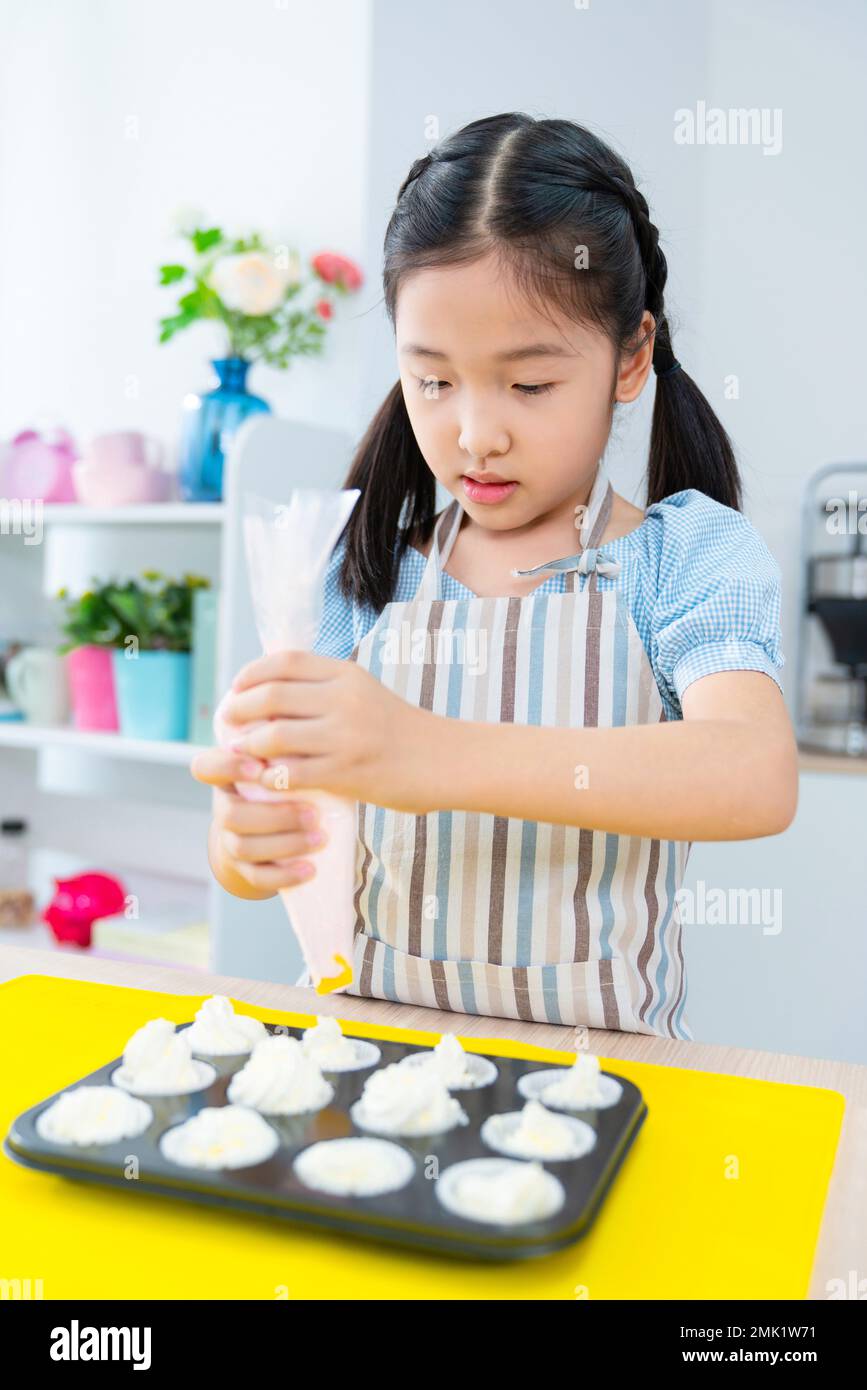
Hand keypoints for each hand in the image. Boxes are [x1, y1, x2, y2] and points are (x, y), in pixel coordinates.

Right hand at [190, 745, 327, 892]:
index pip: (206, 768)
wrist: (273, 826)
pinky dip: (284, 875)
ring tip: (320, 839)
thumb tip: (313, 732)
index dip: (227, 767)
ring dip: (285, 844)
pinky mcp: (244, 868)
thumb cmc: (284, 781)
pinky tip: (309, 869)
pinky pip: (257, 876)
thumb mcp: (280, 762)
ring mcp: (230, 839)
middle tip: (314, 814)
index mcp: (227, 777)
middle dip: (275, 816)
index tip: (260, 768)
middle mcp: (223, 807)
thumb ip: (287, 749)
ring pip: (244, 846)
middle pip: (230, 815)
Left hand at [218, 649, 434, 812]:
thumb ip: (325, 689)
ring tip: (240, 752)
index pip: (284, 661)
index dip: (251, 673)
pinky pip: (292, 772)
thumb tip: (272, 691)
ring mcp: (345, 736)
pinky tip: (265, 779)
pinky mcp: (347, 771)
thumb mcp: (365, 693)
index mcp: (347, 674)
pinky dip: (269, 776)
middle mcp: (344, 699)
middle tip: (228, 721)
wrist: (446, 760)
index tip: (236, 688)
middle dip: (239, 709)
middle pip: (271, 695)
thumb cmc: (401, 730)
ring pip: (275, 735)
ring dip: (248, 745)